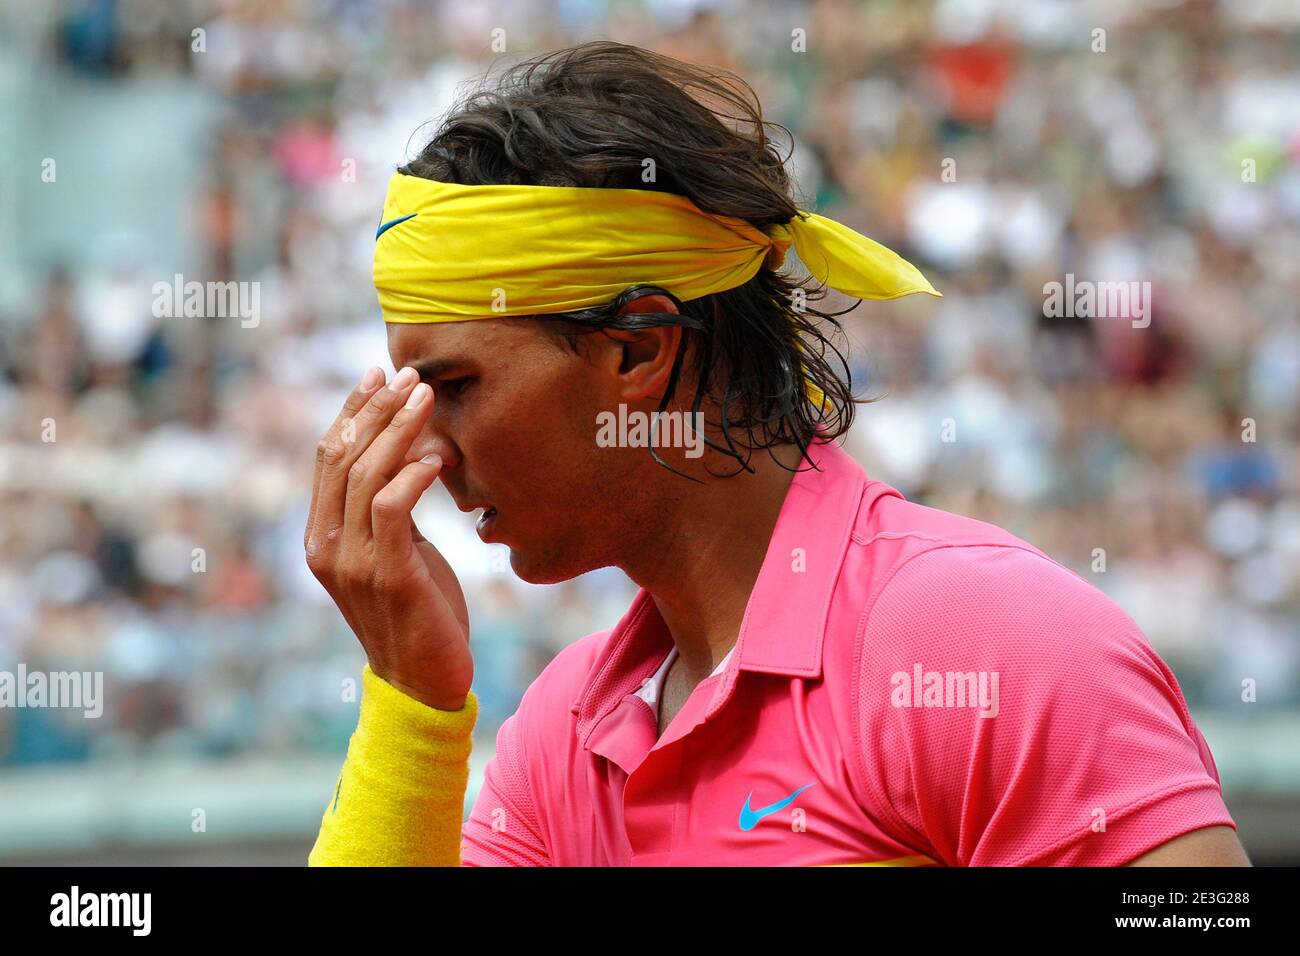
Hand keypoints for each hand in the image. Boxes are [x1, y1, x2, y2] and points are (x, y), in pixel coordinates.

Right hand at [304, 366, 471, 710]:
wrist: (426, 682)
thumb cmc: (420, 612)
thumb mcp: (400, 552)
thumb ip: (391, 511)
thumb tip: (409, 454)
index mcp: (321, 537)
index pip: (327, 457)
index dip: (352, 410)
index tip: (379, 373)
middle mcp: (326, 546)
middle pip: (341, 455)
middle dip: (375, 407)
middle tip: (408, 373)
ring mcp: (352, 562)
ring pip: (366, 474)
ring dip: (398, 428)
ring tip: (426, 396)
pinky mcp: (387, 575)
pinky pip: (392, 509)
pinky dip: (413, 474)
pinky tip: (438, 455)